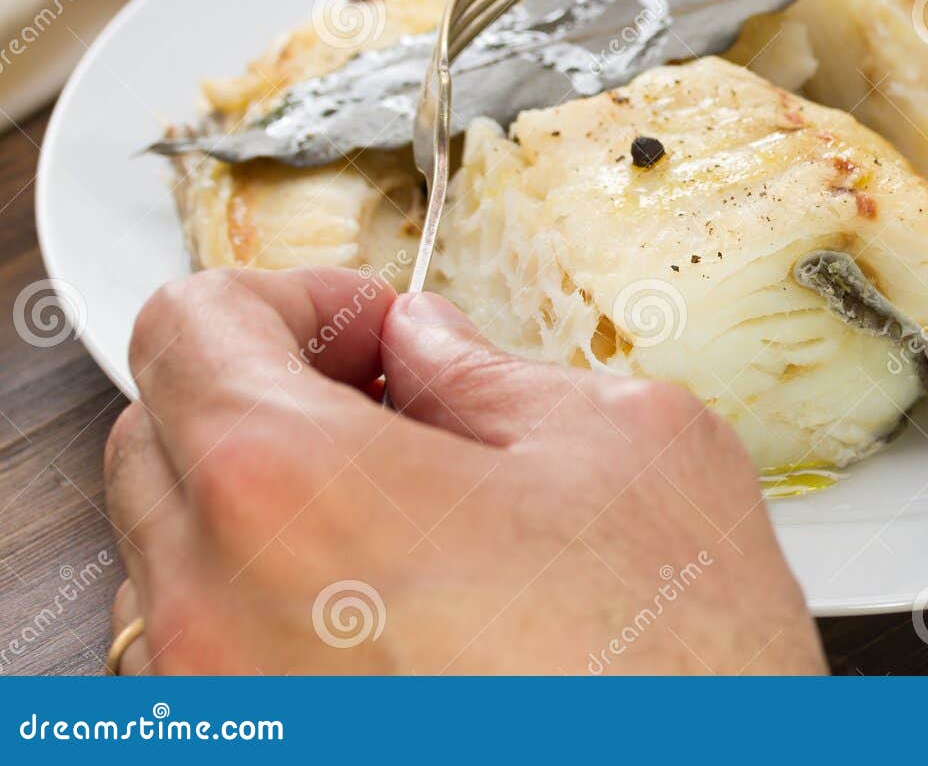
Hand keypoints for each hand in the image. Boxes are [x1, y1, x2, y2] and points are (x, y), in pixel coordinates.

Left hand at [104, 268, 824, 673]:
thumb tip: (431, 351)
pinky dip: (278, 604)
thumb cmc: (678, 668)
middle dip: (268, 391)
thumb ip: (491, 373)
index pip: (191, 326)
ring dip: (266, 505)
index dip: (287, 298)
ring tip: (401, 508)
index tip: (360, 323)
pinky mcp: (264, 754)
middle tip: (384, 398)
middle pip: (158, 436)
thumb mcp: (623, 448)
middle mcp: (219, 613)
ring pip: (178, 557)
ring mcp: (232, 710)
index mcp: (293, 488)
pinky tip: (399, 604)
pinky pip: (215, 659)